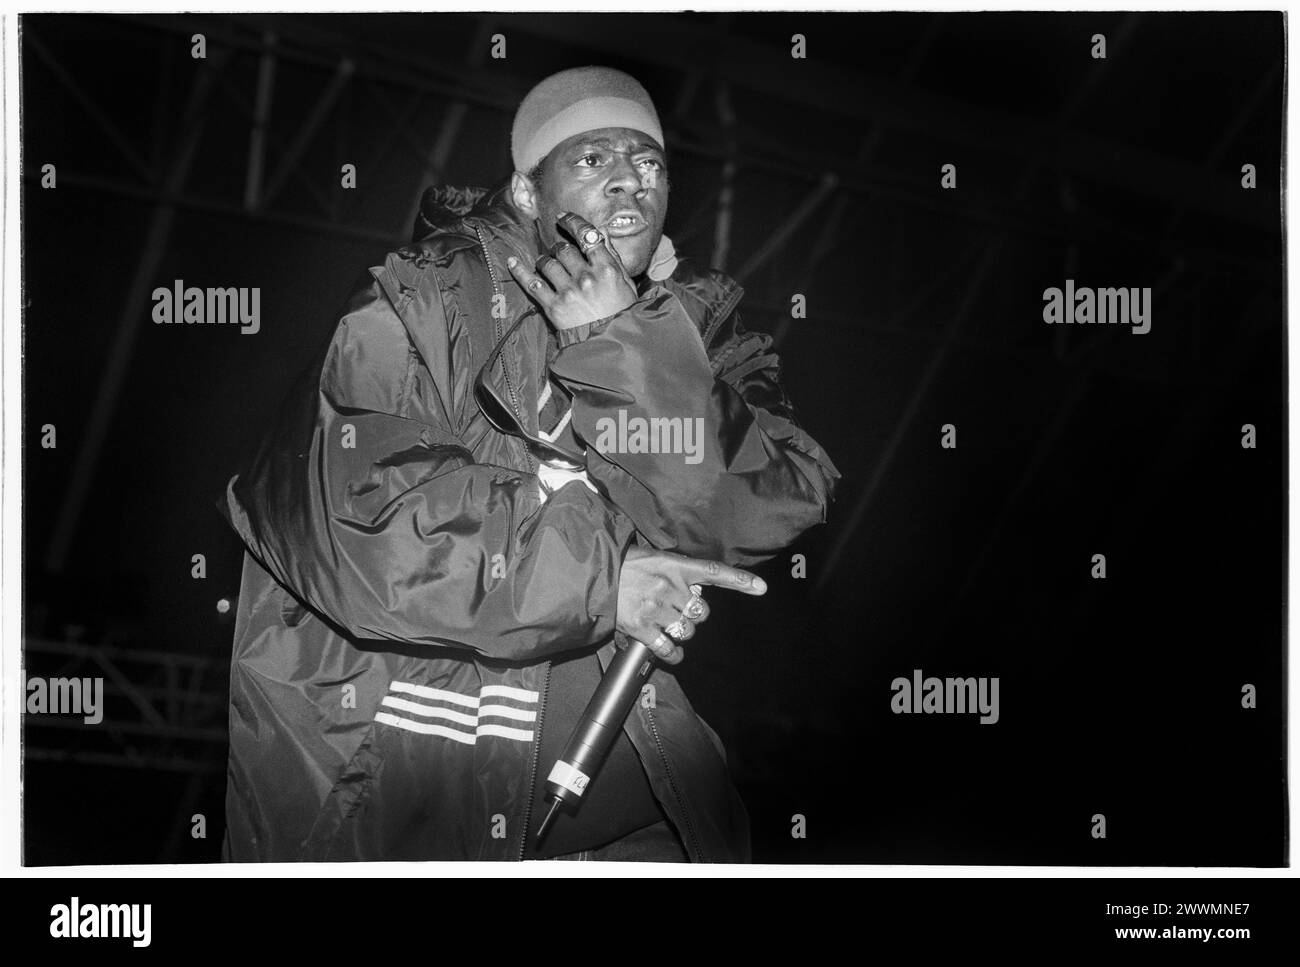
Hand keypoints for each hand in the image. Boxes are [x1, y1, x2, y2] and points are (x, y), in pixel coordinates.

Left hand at [506, 212, 637, 330]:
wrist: (612, 343)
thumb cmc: (622, 313)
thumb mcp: (626, 283)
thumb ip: (613, 258)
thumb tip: (600, 234)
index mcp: (607, 269)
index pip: (586, 235)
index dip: (572, 222)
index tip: (563, 218)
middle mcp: (586, 277)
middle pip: (563, 249)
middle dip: (558, 248)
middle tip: (559, 254)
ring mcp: (568, 292)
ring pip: (547, 263)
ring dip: (544, 260)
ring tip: (546, 265)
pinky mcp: (553, 307)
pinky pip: (531, 284)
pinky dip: (520, 271)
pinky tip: (512, 262)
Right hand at [616, 546, 766, 664]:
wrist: (593, 574)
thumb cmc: (624, 564)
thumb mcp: (655, 557)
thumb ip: (677, 572)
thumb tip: (694, 590)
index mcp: (675, 566)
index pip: (714, 572)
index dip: (740, 580)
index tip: (761, 588)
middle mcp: (669, 587)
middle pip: (701, 611)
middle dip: (693, 614)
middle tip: (677, 609)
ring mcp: (656, 608)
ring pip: (687, 630)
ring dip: (681, 632)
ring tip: (666, 625)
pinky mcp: (641, 628)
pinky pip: (667, 648)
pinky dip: (672, 654)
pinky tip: (670, 652)